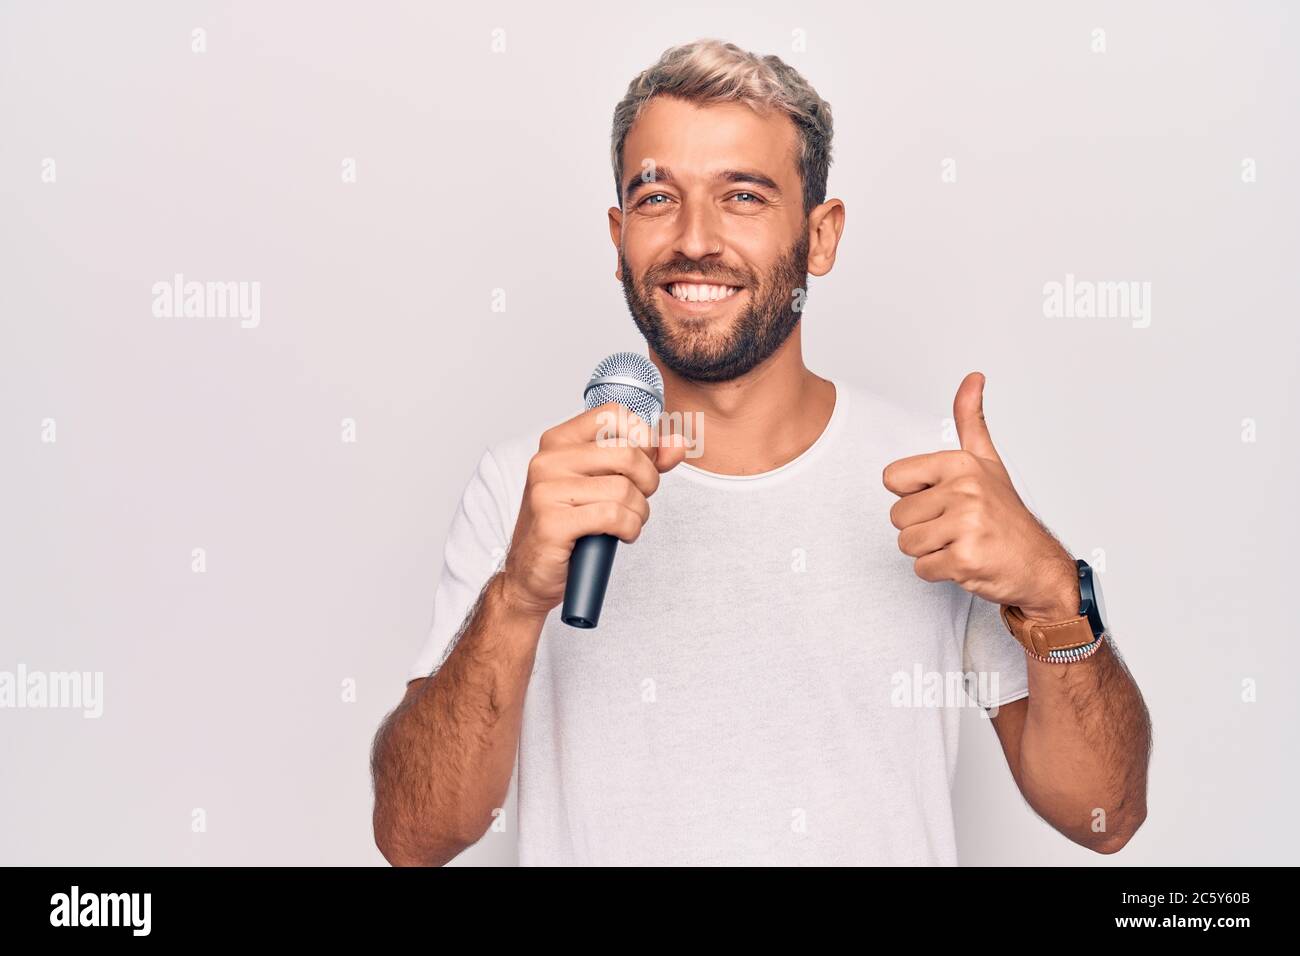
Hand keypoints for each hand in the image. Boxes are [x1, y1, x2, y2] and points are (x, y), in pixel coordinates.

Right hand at [500, 402, 687, 619]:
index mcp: (558, 441)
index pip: (613, 413)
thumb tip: (678, 445)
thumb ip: (643, 461)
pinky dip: (629, 529)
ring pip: (624, 489)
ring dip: (639, 512)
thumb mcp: (604, 483)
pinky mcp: (552, 522)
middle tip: (639, 500)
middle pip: (627, 453)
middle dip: (648, 482)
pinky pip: (614, 516)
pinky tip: (621, 535)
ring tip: (627, 522)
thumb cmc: (569, 525)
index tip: (643, 463)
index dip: (642, 438)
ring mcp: (546, 490)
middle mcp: (548, 459)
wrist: (531, 573)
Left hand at [882, 372, 1079, 620]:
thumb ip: (970, 420)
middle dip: (921, 527)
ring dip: (928, 551)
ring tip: (959, 543)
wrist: (1038, 565)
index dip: (912, 494)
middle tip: (954, 528)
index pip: (892, 478)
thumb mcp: (987, 462)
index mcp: (960, 463)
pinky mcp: (965, 559)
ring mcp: (966, 524)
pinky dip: (938, 571)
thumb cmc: (1005, 515)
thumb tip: (973, 377)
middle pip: (897, 515)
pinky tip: (965, 562)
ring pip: (906, 543)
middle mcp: (965, 489)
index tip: (942, 499)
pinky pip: (921, 568)